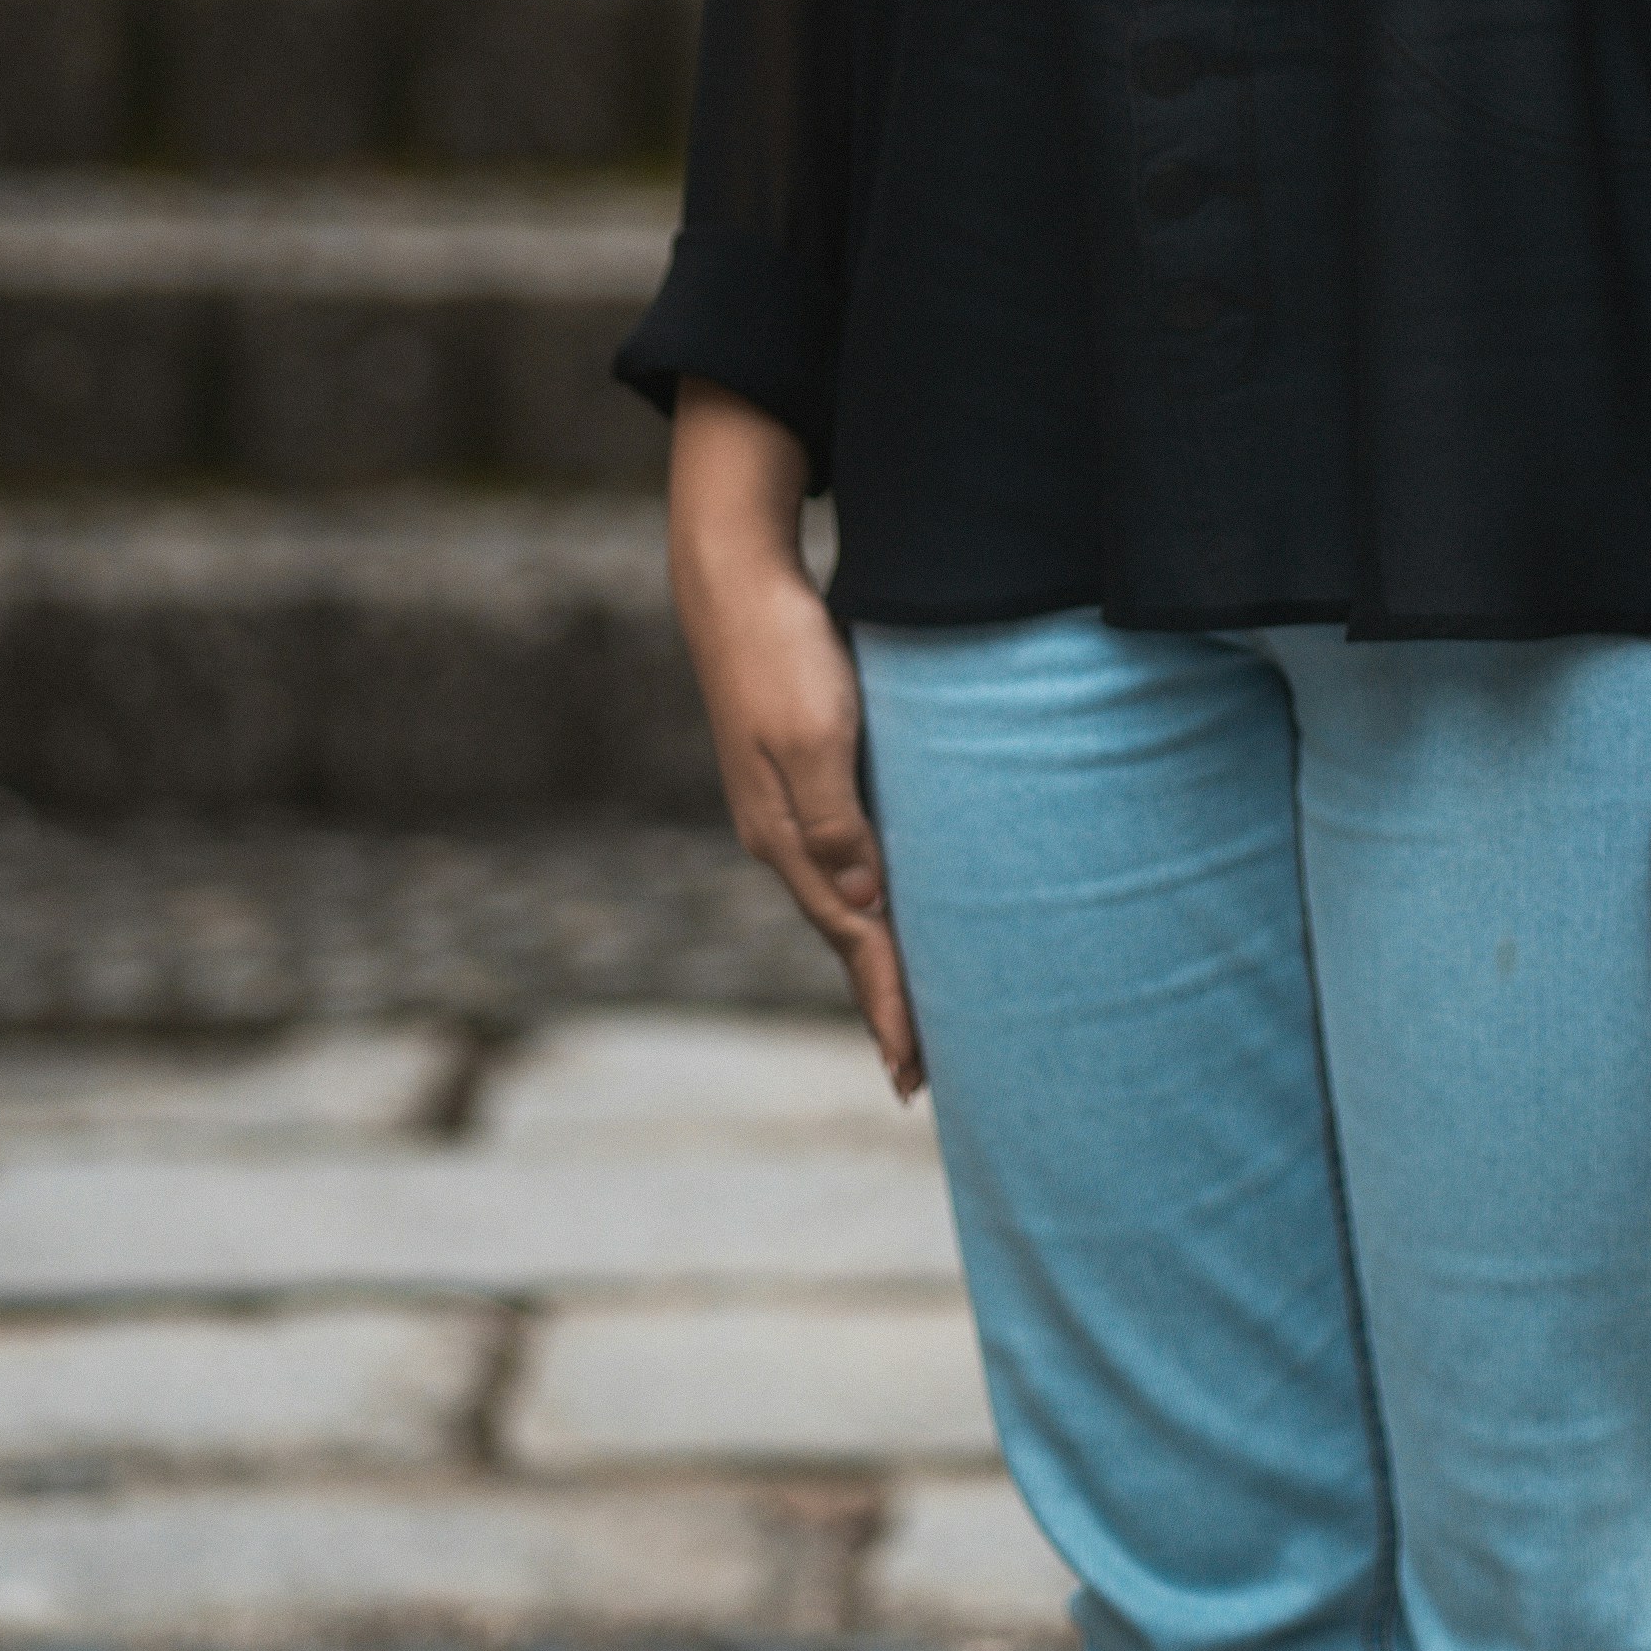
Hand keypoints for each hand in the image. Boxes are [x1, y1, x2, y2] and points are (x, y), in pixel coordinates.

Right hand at [664, 383, 922, 1098]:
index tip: (913, 1072)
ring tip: (906, 1010)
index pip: (853, 940)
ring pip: (844, 900)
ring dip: (876, 957)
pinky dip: (870, 900)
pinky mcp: (801, 772)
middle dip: (881, 1001)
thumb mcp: (814, 735)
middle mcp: (784, 834)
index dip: (887, 1004)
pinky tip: (884, 907)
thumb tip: (866, 906)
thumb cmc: (783, 650)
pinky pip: (845, 856)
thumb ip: (838, 822)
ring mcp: (787, 806)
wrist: (734, 578)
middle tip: (916, 1072)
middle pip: (846, 935)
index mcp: (787, 837)